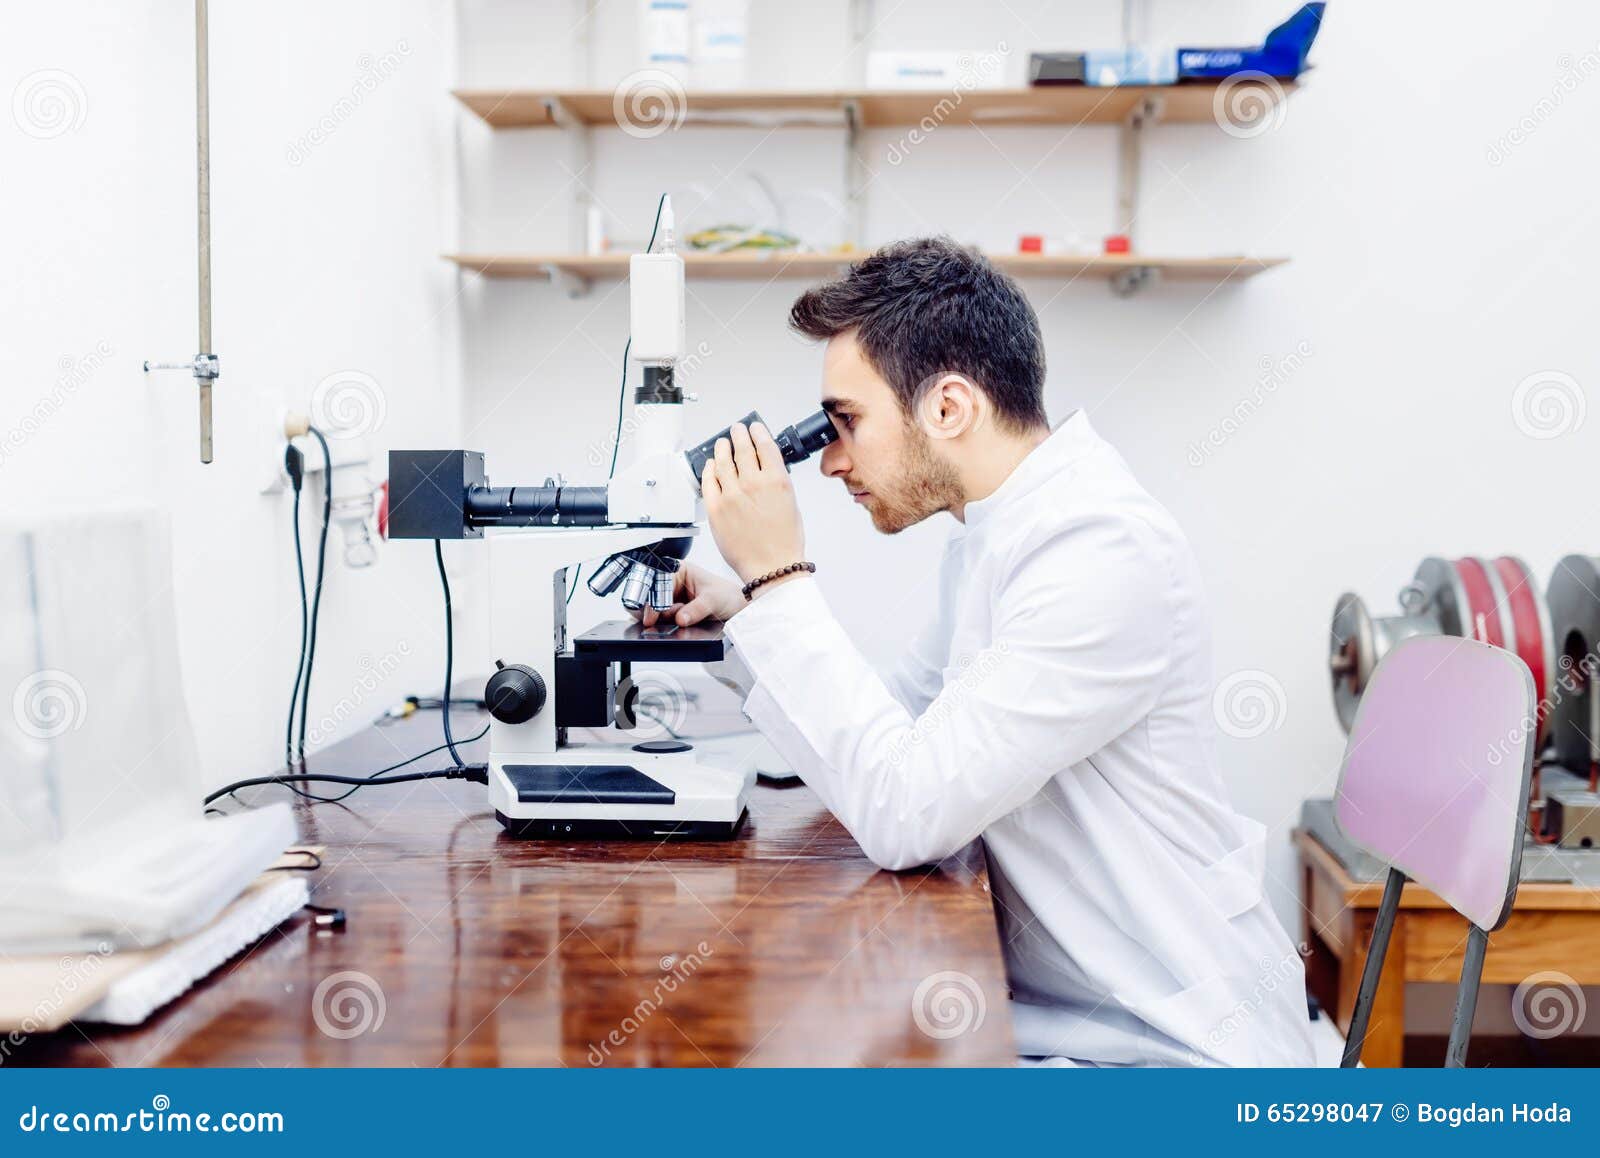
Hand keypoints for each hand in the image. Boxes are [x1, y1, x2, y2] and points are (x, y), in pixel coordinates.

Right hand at [636, 563, 744, 627]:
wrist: (738, 608)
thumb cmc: (728, 595)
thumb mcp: (713, 600)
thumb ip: (696, 609)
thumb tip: (680, 618)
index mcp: (679, 570)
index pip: (656, 581)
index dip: (652, 597)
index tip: (652, 613)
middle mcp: (672, 582)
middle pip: (651, 596)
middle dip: (655, 610)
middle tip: (662, 619)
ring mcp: (672, 597)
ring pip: (655, 609)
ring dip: (662, 618)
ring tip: (679, 619)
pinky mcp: (674, 611)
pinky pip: (662, 618)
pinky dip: (666, 623)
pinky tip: (677, 623)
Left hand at [699, 422, 805, 584]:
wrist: (771, 567)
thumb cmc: (785, 541)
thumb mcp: (790, 503)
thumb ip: (776, 483)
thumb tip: (763, 468)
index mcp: (777, 481)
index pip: (765, 445)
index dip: (758, 432)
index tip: (754, 428)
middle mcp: (754, 484)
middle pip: (742, 448)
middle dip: (739, 434)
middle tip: (736, 429)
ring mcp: (732, 495)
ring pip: (723, 461)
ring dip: (722, 448)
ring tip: (722, 443)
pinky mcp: (716, 508)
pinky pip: (709, 481)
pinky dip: (709, 469)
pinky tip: (711, 465)